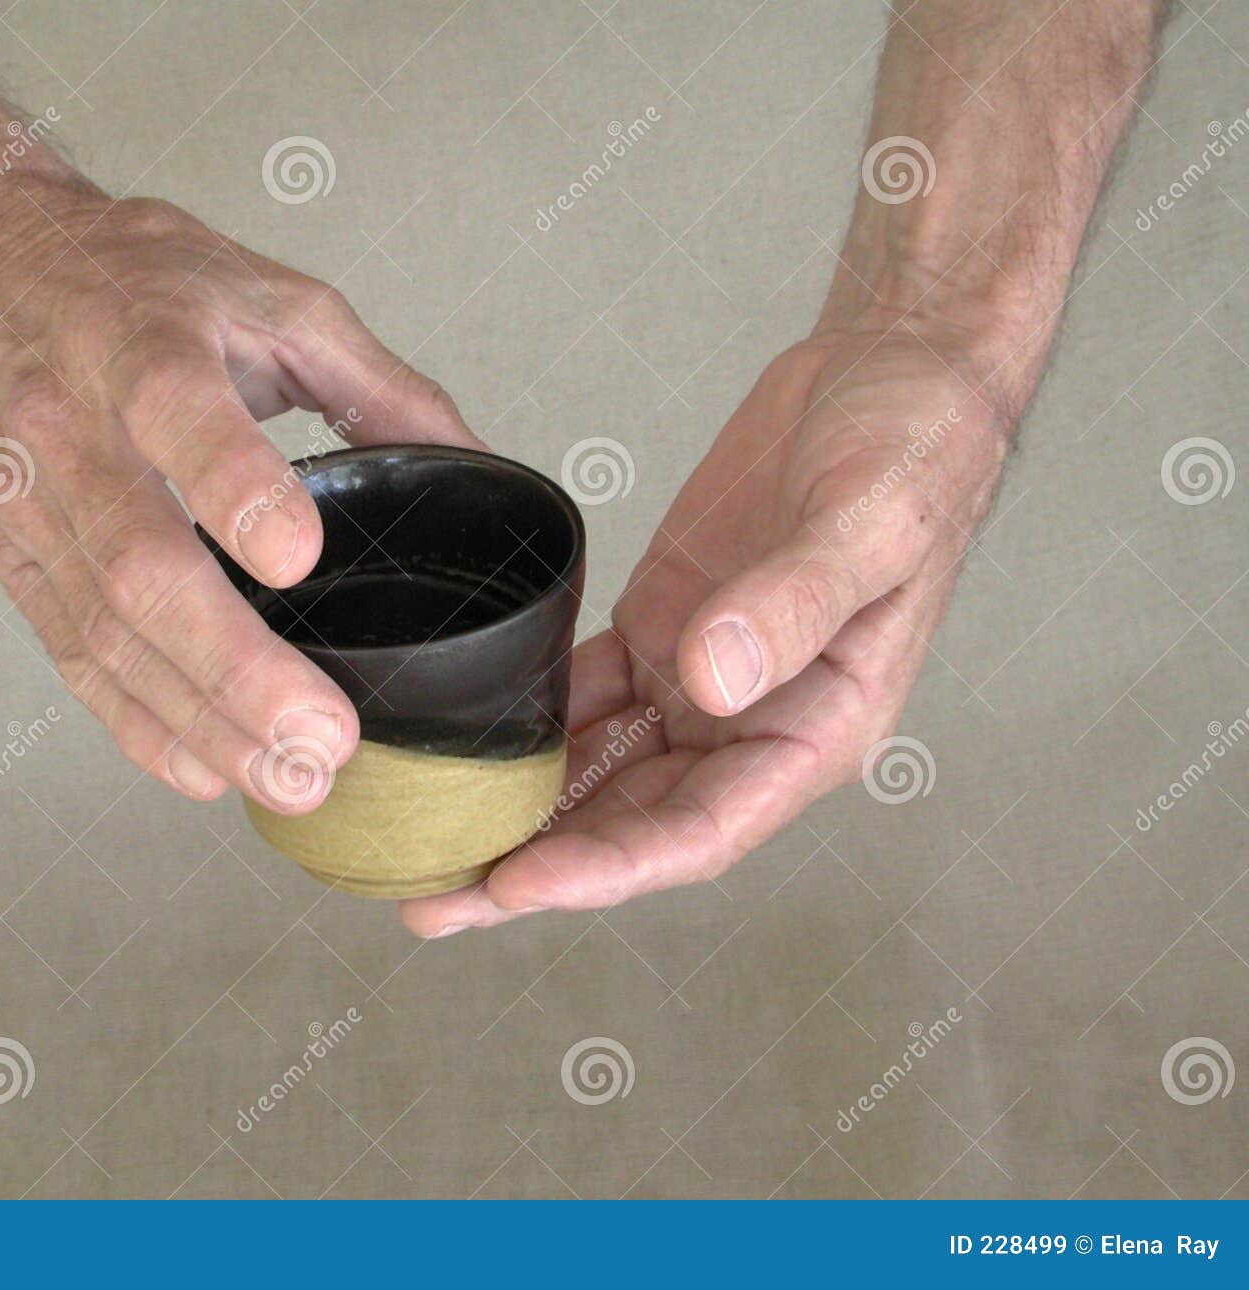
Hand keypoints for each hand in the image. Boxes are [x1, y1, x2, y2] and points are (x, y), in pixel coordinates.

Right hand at [0, 183, 479, 806]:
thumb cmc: (135, 279)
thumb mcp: (270, 295)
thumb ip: (378, 381)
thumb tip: (480, 463)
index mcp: (143, 344)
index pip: (178, 415)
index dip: (233, 489)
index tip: (297, 558)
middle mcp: (72, 430)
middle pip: (142, 566)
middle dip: (235, 665)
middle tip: (325, 738)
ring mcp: (33, 507)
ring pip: (109, 634)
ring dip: (202, 720)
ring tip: (292, 780)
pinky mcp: (15, 561)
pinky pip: (75, 660)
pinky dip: (141, 725)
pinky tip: (208, 770)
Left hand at [401, 323, 1010, 934]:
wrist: (890, 374)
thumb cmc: (913, 449)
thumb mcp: (872, 520)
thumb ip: (796, 601)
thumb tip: (715, 680)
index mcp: (816, 728)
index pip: (700, 828)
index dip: (607, 866)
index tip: (517, 884)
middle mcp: (750, 724)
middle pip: (630, 822)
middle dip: (534, 867)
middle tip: (432, 902)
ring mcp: (700, 678)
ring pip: (598, 770)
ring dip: (518, 810)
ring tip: (423, 840)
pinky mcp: (661, 628)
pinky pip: (585, 696)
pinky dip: (525, 725)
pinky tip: (458, 743)